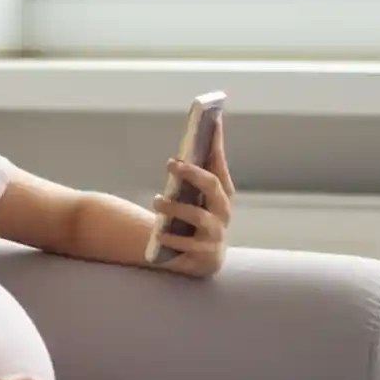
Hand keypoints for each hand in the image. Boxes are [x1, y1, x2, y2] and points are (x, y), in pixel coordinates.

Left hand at [151, 116, 233, 277]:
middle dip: (192, 172)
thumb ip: (191, 175)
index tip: (212, 118)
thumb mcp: (193, 197)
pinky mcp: (204, 256)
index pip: (219, 162)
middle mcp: (223, 212)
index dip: (216, 141)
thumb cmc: (194, 219)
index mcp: (222, 192)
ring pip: (197, 216)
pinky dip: (170, 239)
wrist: (201, 260)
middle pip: (212, 185)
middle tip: (171, 163)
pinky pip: (185, 245)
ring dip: (175, 207)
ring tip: (157, 202)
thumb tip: (184, 146)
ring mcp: (216, 235)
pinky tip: (159, 236)